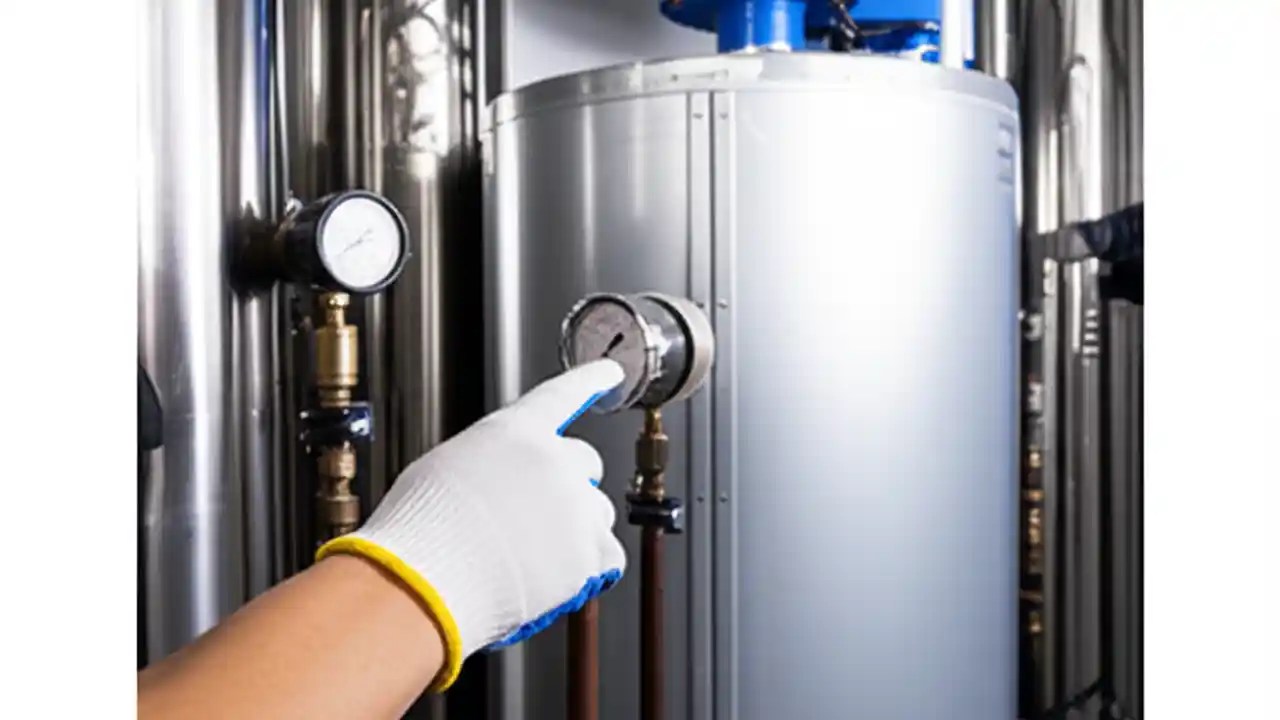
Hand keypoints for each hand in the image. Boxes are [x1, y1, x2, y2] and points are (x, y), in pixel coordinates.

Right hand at [317, 360, 626, 691]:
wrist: (428, 582)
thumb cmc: (422, 531)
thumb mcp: (442, 469)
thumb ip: (487, 462)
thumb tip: (499, 479)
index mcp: (516, 433)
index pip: (561, 395)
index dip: (589, 381)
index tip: (611, 373)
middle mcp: (554, 462)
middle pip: (586, 463)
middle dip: (569, 484)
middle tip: (539, 512)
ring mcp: (577, 507)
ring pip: (598, 512)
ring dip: (577, 529)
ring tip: (533, 554)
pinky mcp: (590, 553)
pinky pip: (608, 557)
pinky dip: (590, 569)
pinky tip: (558, 576)